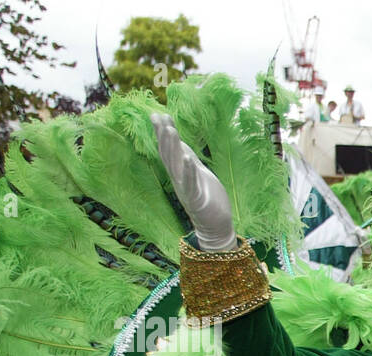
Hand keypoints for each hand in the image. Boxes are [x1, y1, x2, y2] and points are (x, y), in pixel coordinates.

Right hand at [150, 113, 236, 250]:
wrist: (214, 225)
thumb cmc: (207, 197)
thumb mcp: (196, 171)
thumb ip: (186, 155)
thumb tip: (177, 139)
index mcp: (178, 172)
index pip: (167, 150)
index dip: (161, 133)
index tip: (156, 114)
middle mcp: (178, 179)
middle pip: (168, 155)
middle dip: (164, 136)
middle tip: (159, 118)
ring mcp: (186, 189)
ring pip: (176, 166)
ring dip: (173, 148)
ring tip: (170, 130)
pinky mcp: (196, 199)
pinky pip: (190, 183)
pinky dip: (188, 171)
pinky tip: (188, 158)